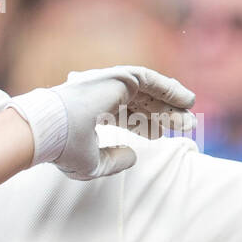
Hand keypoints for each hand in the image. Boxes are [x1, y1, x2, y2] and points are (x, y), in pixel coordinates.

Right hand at [6, 65, 195, 179]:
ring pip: (149, 93)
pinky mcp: (121, 78)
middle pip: (140, 104)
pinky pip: (152, 81)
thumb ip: (114, 161)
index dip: (144, 125)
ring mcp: (110, 84)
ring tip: (190, 117)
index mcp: (92, 111)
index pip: (124, 115)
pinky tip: (186, 99)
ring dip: (171, 104)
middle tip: (185, 127)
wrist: (50, 131)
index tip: (161, 134)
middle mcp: (101, 94)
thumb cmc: (64, 149)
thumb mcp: (92, 164)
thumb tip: (134, 155)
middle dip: (162, 116)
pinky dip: (170, 89)